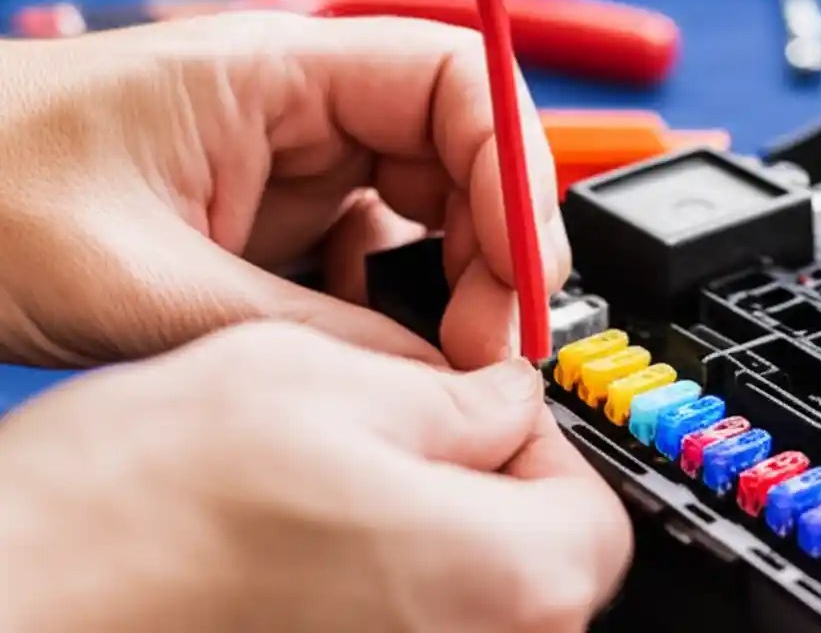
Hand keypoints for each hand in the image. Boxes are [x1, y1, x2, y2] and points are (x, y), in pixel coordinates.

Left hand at [0, 12, 568, 368]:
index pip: (459, 82)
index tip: (524, 269)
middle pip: (465, 154)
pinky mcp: (277, 226)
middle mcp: (301, 111)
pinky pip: (378, 260)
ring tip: (443, 361)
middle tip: (490, 344)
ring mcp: (292, 169)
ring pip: (432, 213)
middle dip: (498, 247)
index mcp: (277, 73)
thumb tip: (431, 376)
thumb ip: (303, 330)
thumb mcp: (143, 283)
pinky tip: (377, 358)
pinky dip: (398, 313)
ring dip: (455, 286)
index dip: (517, 170)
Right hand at [0, 322, 631, 631]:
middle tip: (392, 441)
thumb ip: (453, 393)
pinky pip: (403, 630)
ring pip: (465, 597)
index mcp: (504, 578)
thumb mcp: (323, 378)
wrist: (15, 605)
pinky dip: (374, 589)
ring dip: (421, 536)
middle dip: (480, 488)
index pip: (597, 506)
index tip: (477, 411)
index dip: (537, 440)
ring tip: (324, 493)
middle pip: (537, 560)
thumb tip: (501, 400)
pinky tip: (298, 550)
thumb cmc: (137, 515)